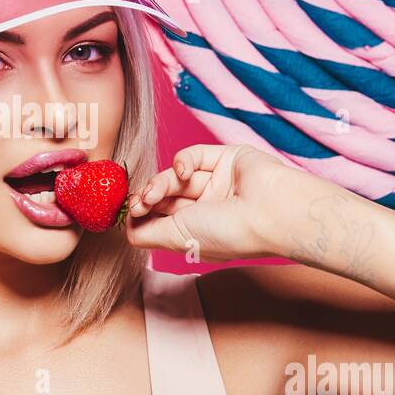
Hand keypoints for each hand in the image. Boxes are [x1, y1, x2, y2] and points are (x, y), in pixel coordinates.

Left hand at [125, 144, 294, 261]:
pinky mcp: (226, 159)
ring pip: (176, 177)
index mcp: (199, 231)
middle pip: (166, 196)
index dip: (143, 212)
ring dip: (160, 182)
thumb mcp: (178, 239)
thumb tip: (124, 229)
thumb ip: (146, 234)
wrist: (270, 212)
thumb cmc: (228, 233)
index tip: (131, 211)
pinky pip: (194, 156)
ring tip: (155, 192)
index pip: (162, 217)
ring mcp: (217, 183)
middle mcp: (207, 208)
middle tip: (139, 200)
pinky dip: (182, 161)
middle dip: (148, 197)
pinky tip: (183, 172)